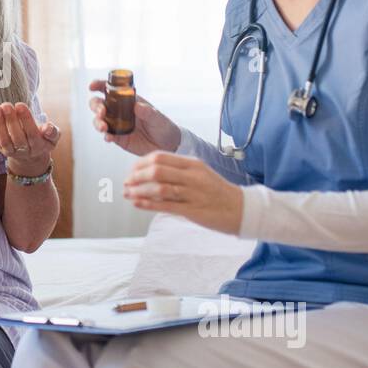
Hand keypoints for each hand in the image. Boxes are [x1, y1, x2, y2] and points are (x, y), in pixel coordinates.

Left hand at [0, 102, 59, 176]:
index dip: (26, 120)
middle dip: (11, 120)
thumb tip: (47, 128)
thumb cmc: (42, 140)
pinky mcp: (0, 149)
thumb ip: (53, 132)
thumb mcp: (53, 136)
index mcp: (38, 146)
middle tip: (7, 105)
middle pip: (17, 137)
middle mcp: (24, 151)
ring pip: (4, 140)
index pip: (32, 134)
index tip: (20, 105)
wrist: (30, 155)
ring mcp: (11, 151)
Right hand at [87, 80, 179, 156]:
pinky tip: (108, 137)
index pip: (110, 89)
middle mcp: (120, 111)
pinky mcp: (119, 138)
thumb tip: (137, 106)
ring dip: (97, 122)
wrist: (168, 145)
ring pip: (99, 120)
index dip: (99, 85)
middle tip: (101, 112)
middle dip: (96, 106)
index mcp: (128, 100)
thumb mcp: (158, 117)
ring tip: (103, 128)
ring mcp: (118, 125)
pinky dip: (106, 136)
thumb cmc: (163, 126)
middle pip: (99, 104)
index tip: (92, 86)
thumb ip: (148, 112)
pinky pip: (107, 135)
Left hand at [123, 151, 243, 235]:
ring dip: (139, 191)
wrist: (242, 209)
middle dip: (136, 176)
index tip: (131, 172)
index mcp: (192, 164)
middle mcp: (192, 176)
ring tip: (127, 194)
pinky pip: (166, 205)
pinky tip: (137, 203)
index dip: (140, 164)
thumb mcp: (199, 174)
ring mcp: (194, 193)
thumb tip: (150, 173)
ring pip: (159, 188)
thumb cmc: (217, 192)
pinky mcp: (193, 210)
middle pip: (157, 170)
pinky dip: (148, 204)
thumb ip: (177, 172)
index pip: (159, 157)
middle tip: (126, 183)